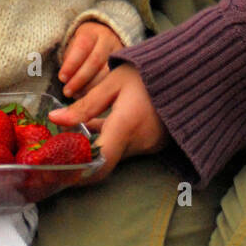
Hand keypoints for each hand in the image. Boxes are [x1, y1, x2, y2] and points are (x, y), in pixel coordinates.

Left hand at [49, 64, 170, 181]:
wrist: (189, 73)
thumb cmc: (149, 72)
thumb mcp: (114, 82)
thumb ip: (85, 105)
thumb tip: (55, 119)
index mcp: (127, 125)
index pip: (99, 163)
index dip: (78, 173)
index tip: (58, 172)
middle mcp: (140, 142)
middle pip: (104, 160)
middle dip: (81, 157)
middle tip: (57, 147)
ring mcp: (150, 145)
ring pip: (115, 154)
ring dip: (95, 147)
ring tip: (72, 132)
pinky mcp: (155, 143)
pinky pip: (126, 148)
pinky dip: (110, 141)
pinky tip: (96, 126)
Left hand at [58, 22, 123, 95]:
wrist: (105, 41)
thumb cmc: (84, 47)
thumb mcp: (74, 45)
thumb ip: (69, 59)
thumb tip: (64, 79)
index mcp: (93, 33)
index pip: (82, 47)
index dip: (71, 64)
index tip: (61, 78)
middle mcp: (109, 40)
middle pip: (95, 61)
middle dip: (79, 79)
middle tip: (67, 91)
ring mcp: (120, 53)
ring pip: (106, 72)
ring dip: (90, 87)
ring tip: (77, 95)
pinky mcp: (125, 66)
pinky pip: (114, 80)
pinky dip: (101, 91)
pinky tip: (90, 98)